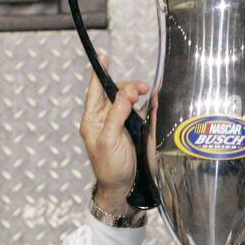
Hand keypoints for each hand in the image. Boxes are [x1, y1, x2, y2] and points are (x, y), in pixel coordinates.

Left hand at [80, 52, 151, 215]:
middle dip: (127, 87)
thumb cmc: (110, 168)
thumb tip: (125, 94)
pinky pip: (139, 111)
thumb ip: (115, 116)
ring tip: (146, 94)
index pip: (96, 91)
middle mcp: (106, 119)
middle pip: (116, 92)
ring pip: (129, 100)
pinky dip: (145, 104)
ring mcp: (120, 124)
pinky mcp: (134, 130)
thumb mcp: (108, 141)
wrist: (124, 188)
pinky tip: (151, 101)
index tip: (104, 56)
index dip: (100, 73)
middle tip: (140, 91)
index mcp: (93, 120)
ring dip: (137, 94)